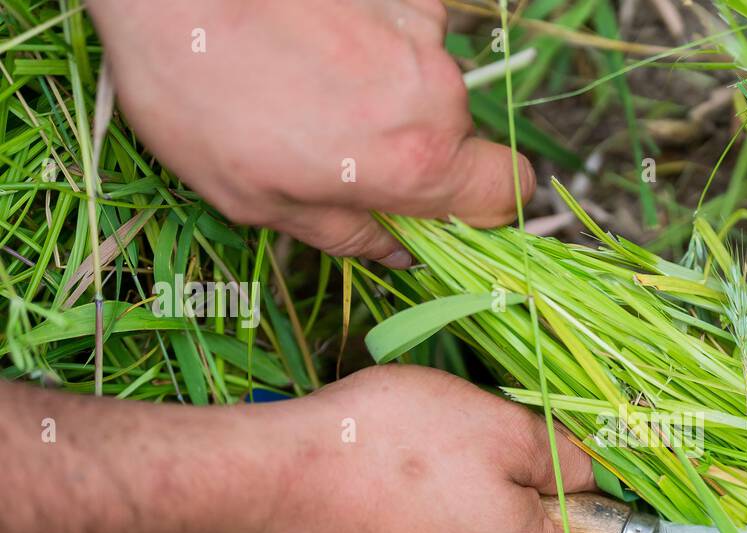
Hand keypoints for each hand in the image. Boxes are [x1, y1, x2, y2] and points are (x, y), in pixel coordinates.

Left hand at [87, 0, 533, 264]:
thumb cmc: (200, 94)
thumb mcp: (260, 202)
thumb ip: (344, 233)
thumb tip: (396, 251)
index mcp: (415, 163)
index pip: (509, 192)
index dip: (484, 206)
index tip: (440, 209)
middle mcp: (436, 96)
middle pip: (458, 138)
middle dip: (412, 148)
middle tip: (336, 145)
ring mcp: (420, 32)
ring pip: (427, 82)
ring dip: (385, 93)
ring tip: (308, 83)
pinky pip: (405, 31)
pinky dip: (372, 41)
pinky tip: (314, 39)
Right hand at [266, 366, 625, 532]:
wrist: (274, 482)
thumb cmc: (396, 451)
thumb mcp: (507, 429)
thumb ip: (568, 461)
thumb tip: (591, 479)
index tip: (609, 488)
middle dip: (553, 509)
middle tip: (520, 449)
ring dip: (497, 508)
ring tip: (458, 454)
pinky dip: (453, 519)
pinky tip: (422, 475)